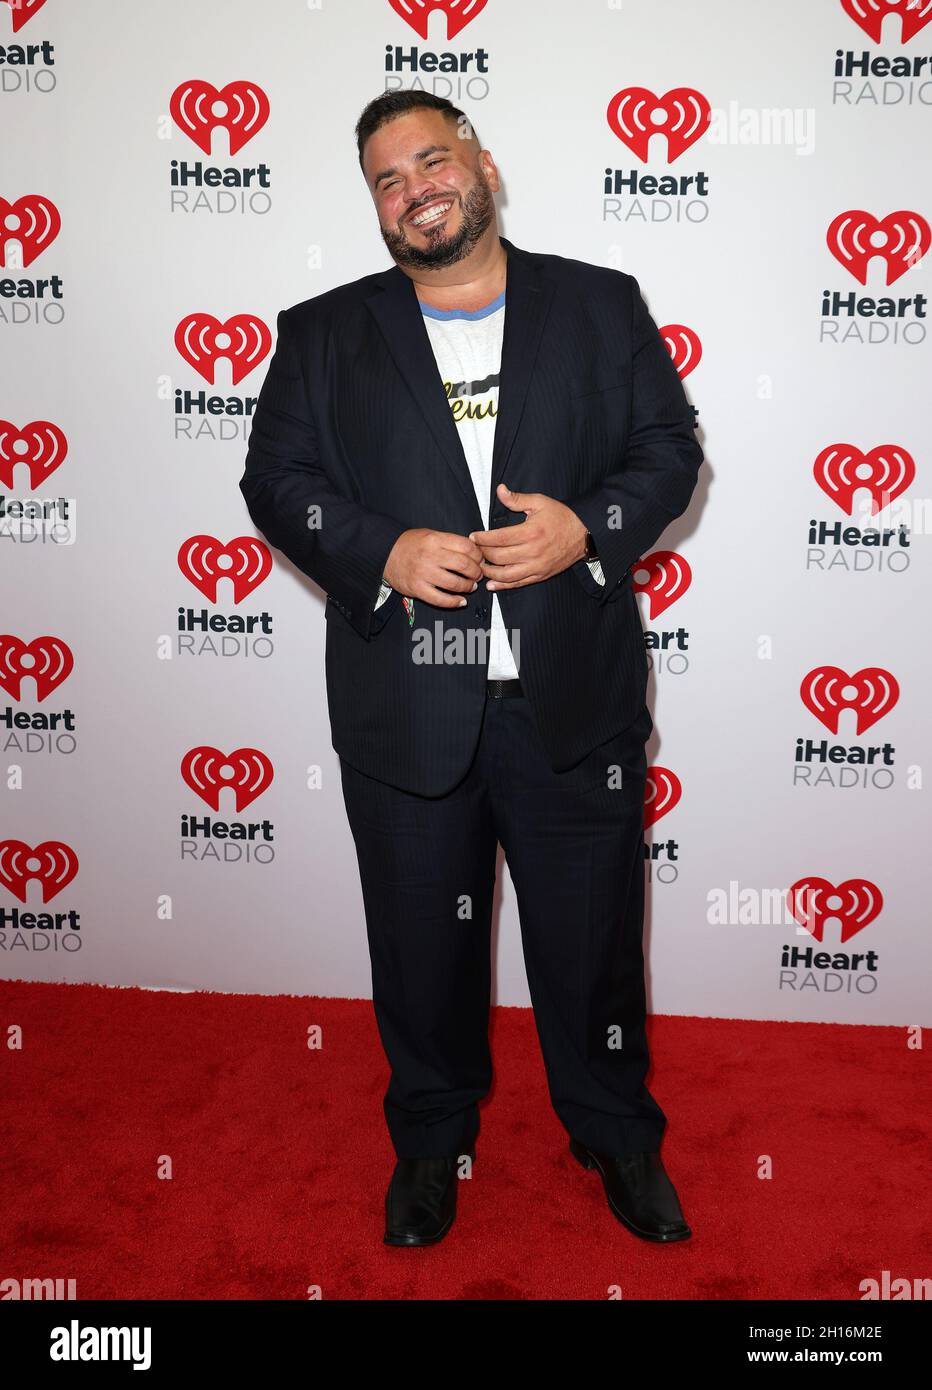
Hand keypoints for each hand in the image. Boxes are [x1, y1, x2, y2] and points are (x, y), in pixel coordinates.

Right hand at [383, 528, 483, 608]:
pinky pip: (441, 600)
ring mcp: (423, 574)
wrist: (384, 553)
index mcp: (435, 540)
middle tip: (477, 575)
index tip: (479, 560)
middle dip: (476, 572)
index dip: (478, 555)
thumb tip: (474, 554)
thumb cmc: (410, 545)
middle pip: (465, 566)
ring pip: (455, 584)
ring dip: (468, 587)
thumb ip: (450, 542)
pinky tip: (461, 601)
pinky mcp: (417, 589)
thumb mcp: (430, 535)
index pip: (466, 547)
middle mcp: (430, 556)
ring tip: (470, 587)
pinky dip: (454, 602)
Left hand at [469, 484, 587, 589]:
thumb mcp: (540, 502)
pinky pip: (518, 583)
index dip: (481, 538)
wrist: (583, 534)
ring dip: (489, 572)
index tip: (473, 536)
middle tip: (475, 550)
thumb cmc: (561, 517)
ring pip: (505, 574)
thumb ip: (517, 499)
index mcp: (530, 532)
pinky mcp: (540, 575)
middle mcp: (532, 552)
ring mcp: (536, 566)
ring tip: (480, 566)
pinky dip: (503, 585)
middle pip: (498, 557)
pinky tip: (492, 583)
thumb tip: (500, 490)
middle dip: (482, 554)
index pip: (498, 538)